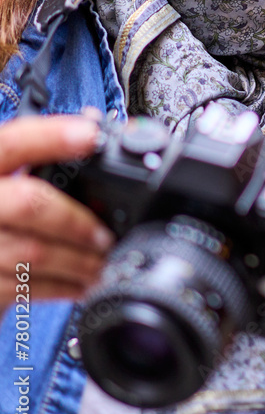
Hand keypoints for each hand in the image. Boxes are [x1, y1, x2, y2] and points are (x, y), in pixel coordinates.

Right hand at [0, 114, 114, 303]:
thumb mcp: (4, 173)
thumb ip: (35, 154)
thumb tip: (92, 126)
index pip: (13, 142)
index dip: (52, 137)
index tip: (91, 135)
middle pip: (30, 203)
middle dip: (75, 220)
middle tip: (104, 235)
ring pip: (32, 252)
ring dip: (76, 262)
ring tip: (100, 263)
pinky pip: (23, 288)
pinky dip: (59, 288)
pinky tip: (80, 285)